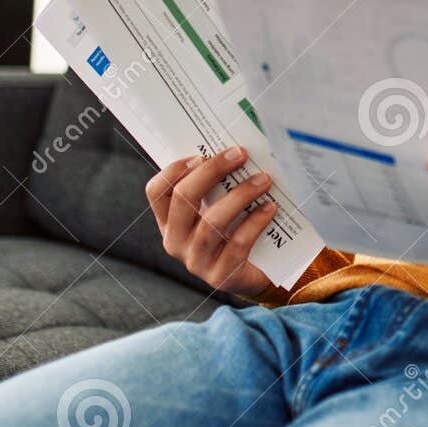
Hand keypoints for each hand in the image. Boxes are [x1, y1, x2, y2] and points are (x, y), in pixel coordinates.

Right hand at [144, 146, 278, 299]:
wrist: (259, 272)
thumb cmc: (238, 228)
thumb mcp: (221, 206)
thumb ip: (218, 185)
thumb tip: (235, 150)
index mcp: (170, 221)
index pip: (157, 191)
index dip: (175, 170)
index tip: (202, 154)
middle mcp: (176, 242)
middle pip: (184, 199)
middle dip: (212, 171)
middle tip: (240, 154)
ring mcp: (196, 262)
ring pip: (212, 222)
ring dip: (240, 195)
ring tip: (264, 180)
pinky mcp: (220, 276)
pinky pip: (237, 244)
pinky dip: (255, 221)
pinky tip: (270, 207)